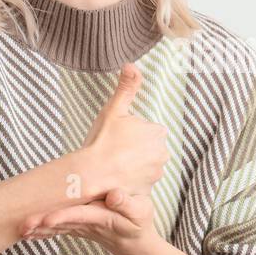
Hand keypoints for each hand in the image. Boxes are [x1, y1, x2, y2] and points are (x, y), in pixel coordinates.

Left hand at [20, 187, 158, 254]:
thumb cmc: (139, 223)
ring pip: (57, 228)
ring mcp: (80, 227)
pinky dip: (43, 232)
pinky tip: (28, 233)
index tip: (47, 220)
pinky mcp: (77, 227)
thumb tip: (113, 196)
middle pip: (62, 223)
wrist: (136, 244)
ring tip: (19, 230)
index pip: (80, 215)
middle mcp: (87, 224)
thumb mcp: (141, 211)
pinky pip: (58, 230)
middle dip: (42, 225)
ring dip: (38, 229)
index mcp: (102, 217)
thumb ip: (127, 204)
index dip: (63, 217)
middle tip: (22, 227)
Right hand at [78, 63, 168, 196]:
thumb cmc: (101, 140)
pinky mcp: (149, 190)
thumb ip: (127, 87)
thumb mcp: (114, 109)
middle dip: (132, 149)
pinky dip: (131, 179)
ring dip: (132, 164)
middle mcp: (163, 152)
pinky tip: (116, 177)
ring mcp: (157, 173)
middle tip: (113, 149)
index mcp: (158, 132)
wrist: (92, 173)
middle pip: (146, 147)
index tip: (116, 136)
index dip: (129, 132)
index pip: (146, 130)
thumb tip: (131, 64)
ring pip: (143, 164)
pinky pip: (140, 181)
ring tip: (113, 163)